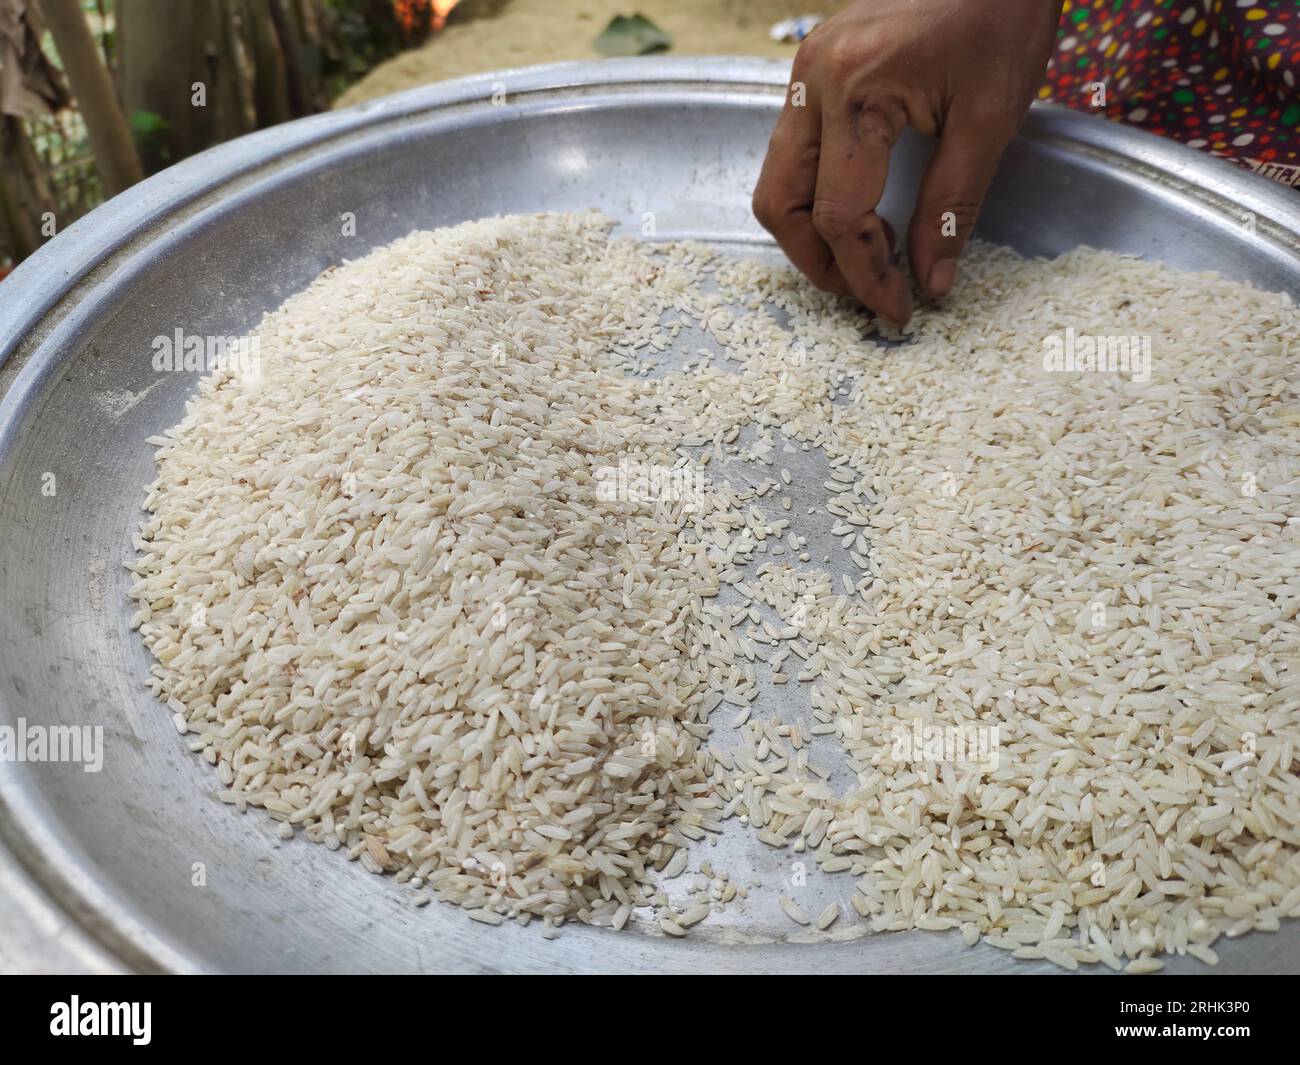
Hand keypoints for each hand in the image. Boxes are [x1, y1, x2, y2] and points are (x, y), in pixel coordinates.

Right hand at [751, 0, 1062, 326]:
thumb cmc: (1002, 15)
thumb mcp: (990, 119)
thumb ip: (952, 205)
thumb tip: (931, 282)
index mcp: (853, 92)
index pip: (839, 216)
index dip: (866, 275)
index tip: (899, 308)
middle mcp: (812, 83)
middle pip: (781, 204)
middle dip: (819, 262)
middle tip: (870, 290)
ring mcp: (806, 74)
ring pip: (779, 181)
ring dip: (813, 231)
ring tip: (869, 256)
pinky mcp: (815, 71)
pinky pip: (796, 151)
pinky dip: (820, 194)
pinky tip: (866, 208)